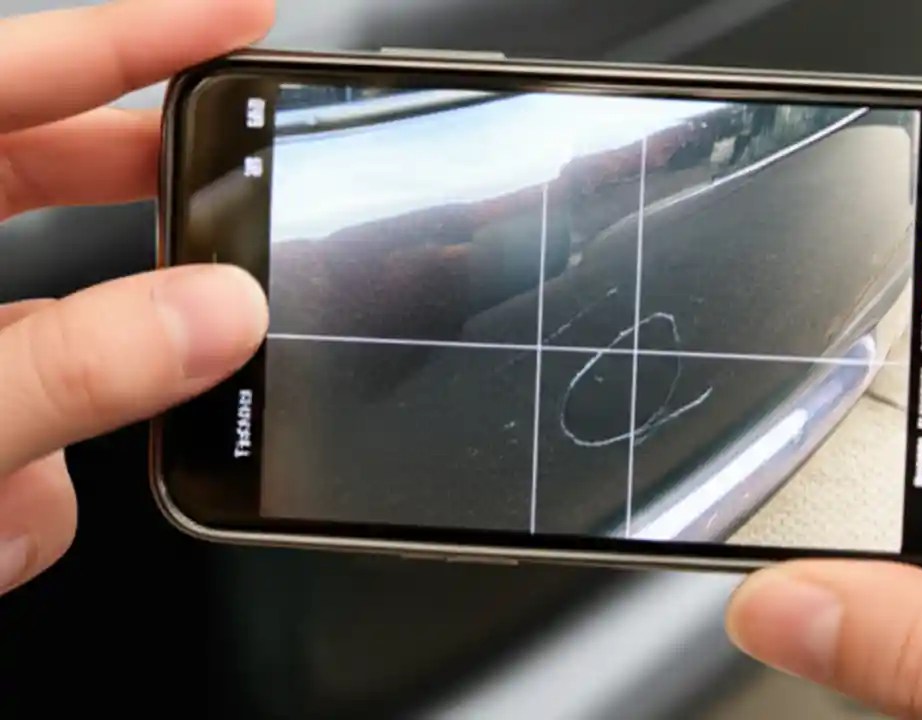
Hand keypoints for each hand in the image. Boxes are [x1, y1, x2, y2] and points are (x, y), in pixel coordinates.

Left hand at [0, 0, 273, 596]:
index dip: (134, 34)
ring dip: (51, 413)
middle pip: (25, 168)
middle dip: (127, 205)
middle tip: (238, 193)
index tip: (242, 17)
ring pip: (23, 332)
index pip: (8, 70)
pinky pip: (10, 412)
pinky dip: (17, 477)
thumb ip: (69, 372)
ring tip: (22, 491)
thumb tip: (219, 314)